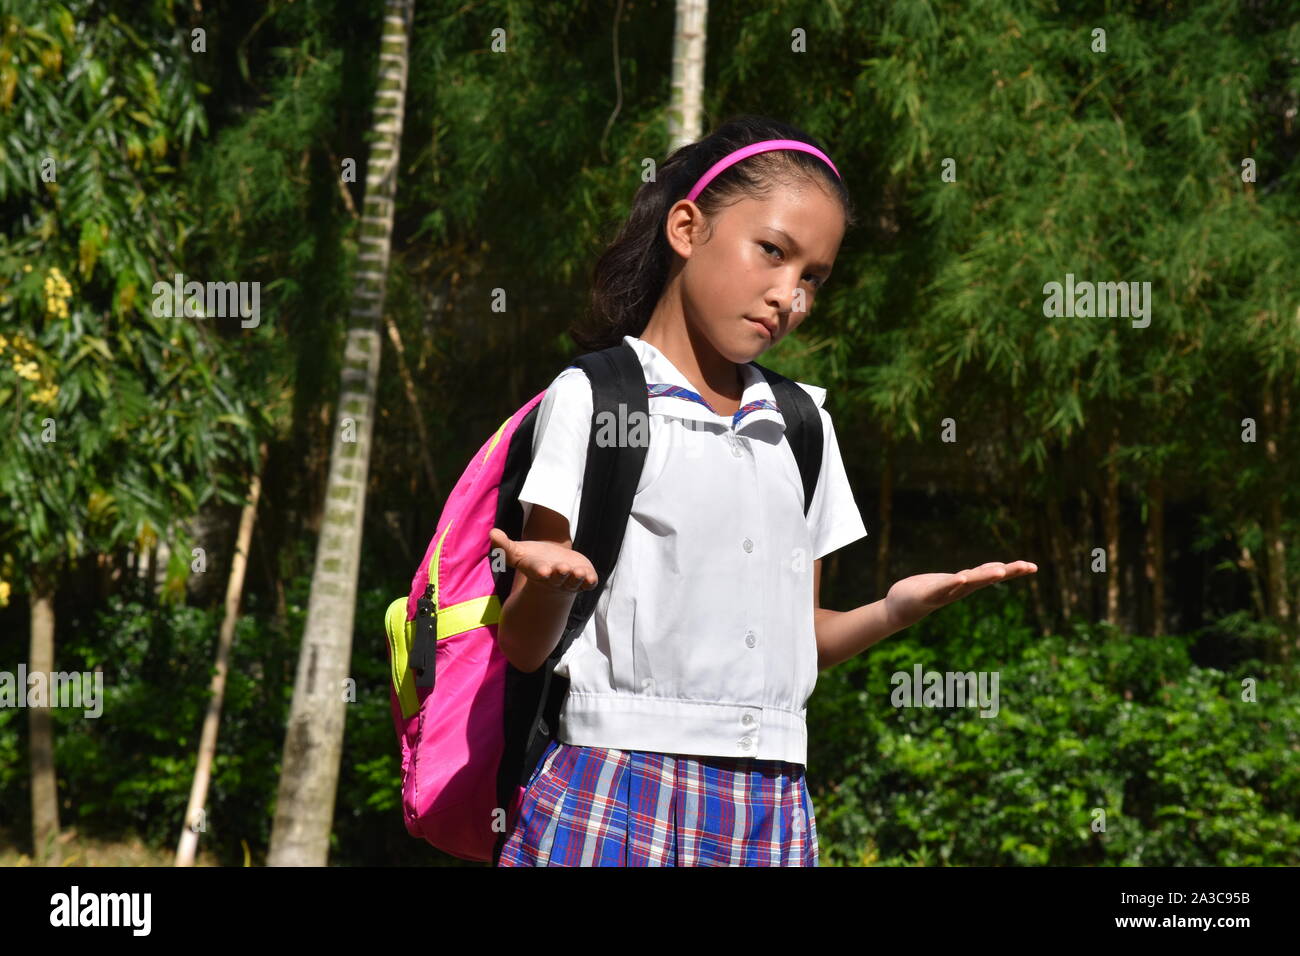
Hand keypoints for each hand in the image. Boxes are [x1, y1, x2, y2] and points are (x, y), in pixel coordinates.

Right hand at [488, 528, 598, 592]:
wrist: (552, 569)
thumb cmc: (533, 560)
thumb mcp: (517, 552)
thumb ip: (504, 546)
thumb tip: (492, 533)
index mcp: (539, 570)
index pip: (539, 571)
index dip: (541, 571)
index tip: (543, 570)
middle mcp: (555, 578)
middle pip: (558, 578)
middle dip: (561, 574)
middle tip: (562, 568)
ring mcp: (570, 580)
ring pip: (575, 582)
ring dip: (577, 577)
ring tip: (578, 571)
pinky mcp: (584, 579)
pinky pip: (588, 584)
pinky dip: (590, 581)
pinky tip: (590, 577)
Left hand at [884, 561, 1037, 630]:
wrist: (899, 608)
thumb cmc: (927, 592)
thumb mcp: (953, 581)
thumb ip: (974, 576)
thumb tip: (998, 568)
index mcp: (966, 584)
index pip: (992, 574)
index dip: (1013, 570)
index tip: (1034, 566)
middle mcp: (959, 590)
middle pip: (986, 579)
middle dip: (1006, 572)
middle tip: (1026, 567)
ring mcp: (944, 593)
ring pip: (968, 584)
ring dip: (983, 577)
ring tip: (1000, 570)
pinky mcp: (927, 596)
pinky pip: (942, 589)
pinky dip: (952, 584)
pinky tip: (961, 577)